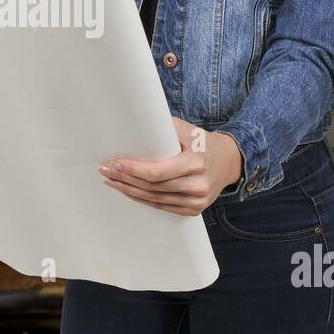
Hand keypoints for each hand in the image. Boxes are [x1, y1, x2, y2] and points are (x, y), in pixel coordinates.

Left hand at [98, 118, 242, 216]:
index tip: (114, 163)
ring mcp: (197, 200)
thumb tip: (133, 124)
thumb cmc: (202, 142)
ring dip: (130, 191)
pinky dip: (143, 200)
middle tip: (105, 171)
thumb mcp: (187, 130)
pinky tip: (129, 192)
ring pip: (155, 200)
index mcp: (196, 162)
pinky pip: (163, 207)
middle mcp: (198, 185)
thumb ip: (163, 129)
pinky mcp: (194, 209)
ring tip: (112, 182)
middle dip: (125, 179)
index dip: (132, 170)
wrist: (228, 162)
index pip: (156, 172)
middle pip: (152, 187)